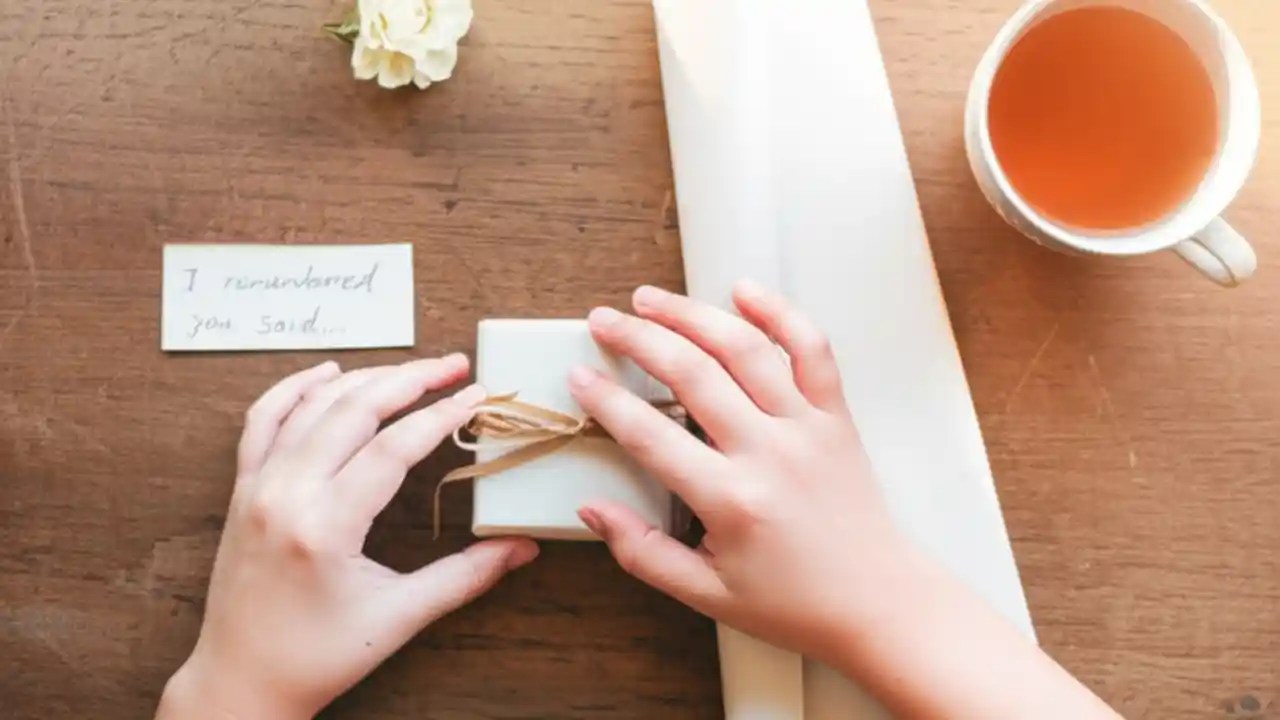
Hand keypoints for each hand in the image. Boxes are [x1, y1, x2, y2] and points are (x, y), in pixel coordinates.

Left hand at [158, 356, 538, 719]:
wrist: (240, 682)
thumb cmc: (316, 657)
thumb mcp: (398, 618)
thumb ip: (464, 577)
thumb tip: (522, 548)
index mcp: (325, 527)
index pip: (394, 447)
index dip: (442, 415)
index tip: (478, 395)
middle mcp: (285, 495)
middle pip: (353, 410)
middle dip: (411, 379)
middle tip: (455, 366)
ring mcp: (257, 488)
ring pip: (311, 406)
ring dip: (364, 378)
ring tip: (410, 370)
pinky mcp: (242, 491)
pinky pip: (263, 420)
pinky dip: (295, 388)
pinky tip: (328, 373)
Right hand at [572, 284, 1122, 719]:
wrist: (879, 603)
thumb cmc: (796, 603)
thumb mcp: (706, 594)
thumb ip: (643, 552)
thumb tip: (592, 510)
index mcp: (731, 500)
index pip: (650, 434)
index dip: (606, 400)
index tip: (579, 376)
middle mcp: (769, 452)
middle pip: (691, 373)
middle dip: (638, 338)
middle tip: (603, 322)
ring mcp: (807, 427)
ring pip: (744, 348)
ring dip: (692, 314)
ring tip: (651, 298)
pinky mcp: (836, 416)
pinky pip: (812, 349)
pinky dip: (780, 312)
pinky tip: (743, 291)